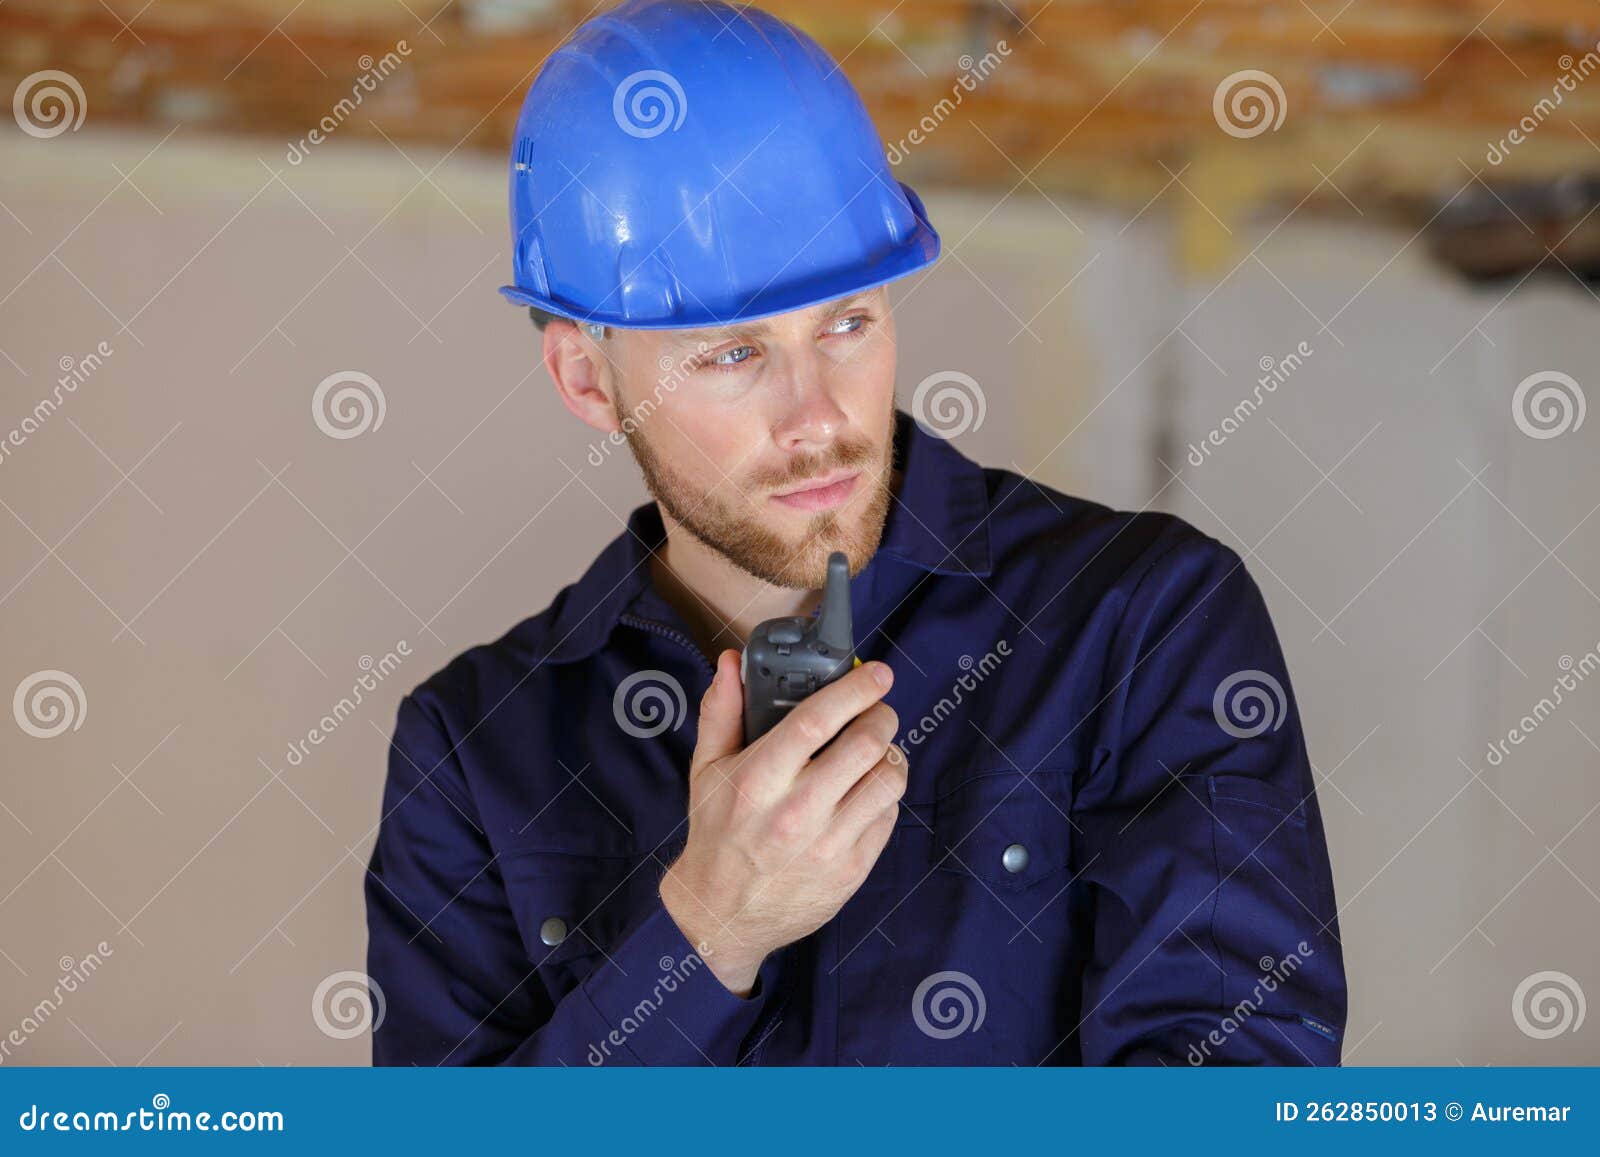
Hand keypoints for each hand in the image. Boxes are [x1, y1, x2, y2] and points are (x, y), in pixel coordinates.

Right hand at [659, 650, 906, 996]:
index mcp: (759, 778)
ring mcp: (828, 844)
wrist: (721, 914)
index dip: (855, 690)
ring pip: (888, 780)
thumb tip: (731, 663)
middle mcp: (797, 811)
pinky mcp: (851, 870)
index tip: (877, 674)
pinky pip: (888, 817)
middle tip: (878, 711)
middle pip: (865, 746)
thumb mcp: (707, 769)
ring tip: (878, 749)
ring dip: (892, 754)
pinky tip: (867, 790)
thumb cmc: (717, 833)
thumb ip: (721, 712)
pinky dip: (885, 794)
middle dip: (882, 717)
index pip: (818, 720)